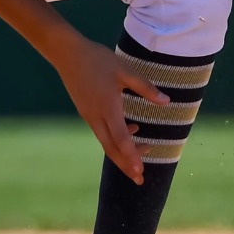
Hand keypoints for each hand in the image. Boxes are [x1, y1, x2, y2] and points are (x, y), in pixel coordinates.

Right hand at [55, 36, 167, 184]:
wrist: (67, 53)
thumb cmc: (98, 60)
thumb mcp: (126, 71)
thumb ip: (146, 88)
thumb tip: (166, 102)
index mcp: (107, 108)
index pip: (121, 139)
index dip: (131, 156)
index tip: (140, 171)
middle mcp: (96, 117)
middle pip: (111, 148)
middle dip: (126, 165)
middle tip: (140, 180)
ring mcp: (89, 116)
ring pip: (107, 142)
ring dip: (124, 152)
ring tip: (145, 152)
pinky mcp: (86, 112)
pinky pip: (103, 132)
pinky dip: (117, 138)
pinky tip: (133, 130)